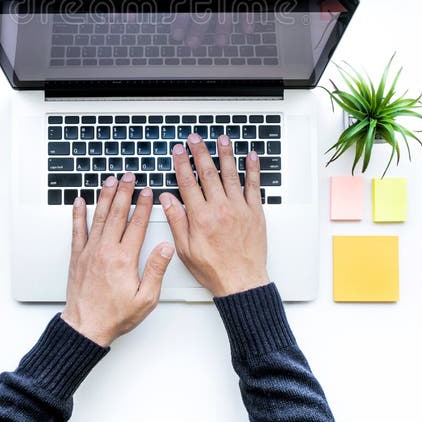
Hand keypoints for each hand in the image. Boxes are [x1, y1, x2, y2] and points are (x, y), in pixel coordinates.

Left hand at [61, 173, 174, 346]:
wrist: (85, 328)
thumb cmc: (115, 316)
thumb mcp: (145, 299)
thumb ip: (156, 270)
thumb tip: (166, 248)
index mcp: (124, 259)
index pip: (137, 224)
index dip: (143, 205)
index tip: (147, 192)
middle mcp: (106, 250)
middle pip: (117, 213)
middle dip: (124, 192)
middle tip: (129, 176)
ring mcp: (90, 251)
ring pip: (98, 216)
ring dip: (105, 196)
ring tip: (110, 180)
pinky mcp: (78, 256)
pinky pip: (77, 229)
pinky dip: (78, 214)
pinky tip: (79, 201)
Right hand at [160, 134, 268, 296]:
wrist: (242, 282)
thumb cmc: (214, 269)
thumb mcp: (185, 249)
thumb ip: (176, 221)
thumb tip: (167, 199)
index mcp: (201, 217)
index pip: (188, 182)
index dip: (181, 164)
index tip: (178, 151)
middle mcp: (220, 209)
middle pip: (207, 173)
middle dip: (200, 152)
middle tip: (195, 139)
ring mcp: (239, 208)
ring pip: (230, 174)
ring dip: (225, 154)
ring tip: (221, 139)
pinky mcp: (254, 212)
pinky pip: (253, 186)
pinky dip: (252, 169)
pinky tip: (250, 156)